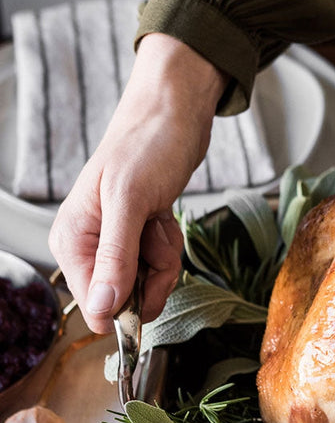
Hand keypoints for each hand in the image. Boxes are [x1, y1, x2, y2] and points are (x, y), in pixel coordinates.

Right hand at [49, 34, 226, 333]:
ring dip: (165, 257)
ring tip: (159, 219)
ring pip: (148, 285)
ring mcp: (115, 245)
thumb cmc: (147, 146)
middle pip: (126, 299)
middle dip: (153, 273)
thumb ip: (116, 258)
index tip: (149, 276)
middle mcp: (89, 248)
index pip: (94, 305)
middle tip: (156, 235)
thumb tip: (102, 307)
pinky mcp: (137, 240)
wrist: (174, 115)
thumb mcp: (130, 202)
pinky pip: (159, 266)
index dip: (128, 302)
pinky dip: (169, 245)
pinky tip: (163, 217)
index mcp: (72, 241)